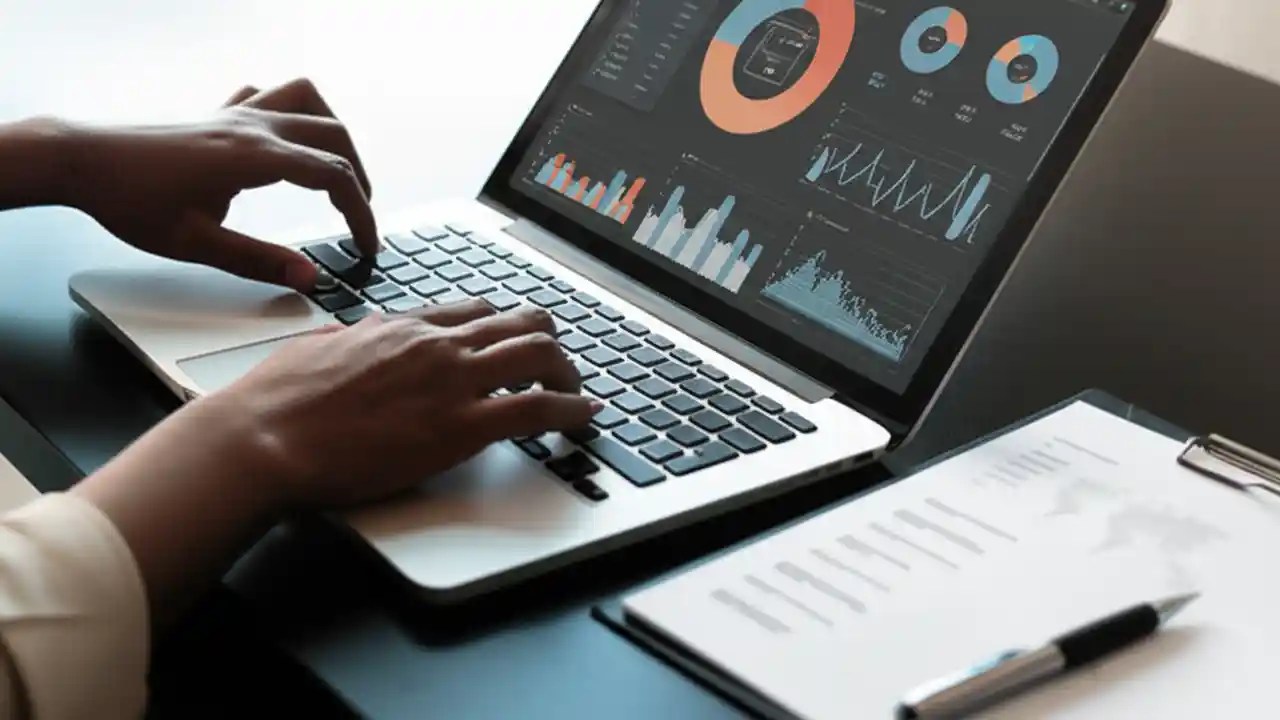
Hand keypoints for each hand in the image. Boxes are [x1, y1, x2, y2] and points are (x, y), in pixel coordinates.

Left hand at [64, 78, 374, 291]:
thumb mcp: (197, 245)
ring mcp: (235, 114)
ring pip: (307, 100)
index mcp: (253, 157)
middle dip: (359, 176)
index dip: (361, 213)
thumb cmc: (131, 200)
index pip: (333, 176)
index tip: (365, 244)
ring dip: (333, 131)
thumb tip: (310, 278)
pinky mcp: (217, 115)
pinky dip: (290, 112)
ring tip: (338, 168)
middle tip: (359, 217)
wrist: (81, 162)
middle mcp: (251, 126)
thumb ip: (259, 262)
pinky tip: (285, 138)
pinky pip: (267, 96)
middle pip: (333, 135)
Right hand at [208, 301, 599, 507]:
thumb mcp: (317, 349)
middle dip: (547, 342)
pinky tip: (583, 418)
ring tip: (576, 391)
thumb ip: (351, 341)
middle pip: (519, 322)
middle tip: (556, 366)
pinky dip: (570, 410)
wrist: (261, 438)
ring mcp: (451, 382)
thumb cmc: (275, 402)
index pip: (475, 311)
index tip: (514, 342)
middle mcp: (435, 344)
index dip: (504, 328)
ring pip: (538, 353)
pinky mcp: (459, 427)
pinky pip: (536, 407)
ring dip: (567, 372)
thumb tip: (356, 338)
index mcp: (402, 326)